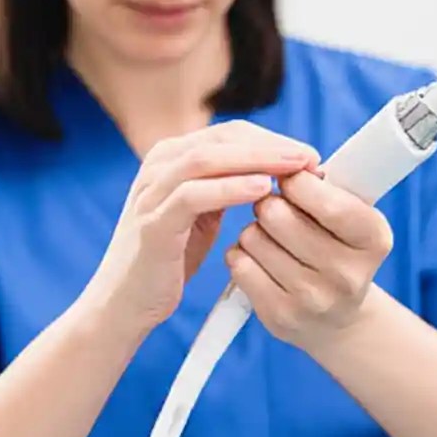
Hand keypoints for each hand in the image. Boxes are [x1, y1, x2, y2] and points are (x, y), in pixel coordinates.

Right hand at [85, 121, 319, 331]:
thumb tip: (282, 171)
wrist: (125, 303)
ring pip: (208, 159)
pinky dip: (230, 188)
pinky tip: (262, 190)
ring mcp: (151, 192)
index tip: (310, 155)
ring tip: (295, 167)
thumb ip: (229, 186)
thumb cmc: (170, 257)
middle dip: (272, 145)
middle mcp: (159, 166)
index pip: (232, 133)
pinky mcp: (152, 223)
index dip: (274, 140)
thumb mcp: (203, 213)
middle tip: (311, 157)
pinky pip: (193, 196)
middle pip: (223, 138)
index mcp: (173, 158)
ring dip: (257, 160)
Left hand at [225, 169, 393, 349]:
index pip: (329, 202)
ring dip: (253, 229)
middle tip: (275, 207)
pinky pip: (239, 264)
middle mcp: (347, 274)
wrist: (338, 318)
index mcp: (374, 239)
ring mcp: (313, 299)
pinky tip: (258, 258)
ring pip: (252, 237)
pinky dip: (240, 253)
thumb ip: (329, 188)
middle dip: (269, 202)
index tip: (290, 178)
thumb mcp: (354, 217)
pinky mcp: (280, 316)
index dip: (297, 181)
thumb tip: (289, 161)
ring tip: (270, 236)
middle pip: (278, 216)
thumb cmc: (340, 248)